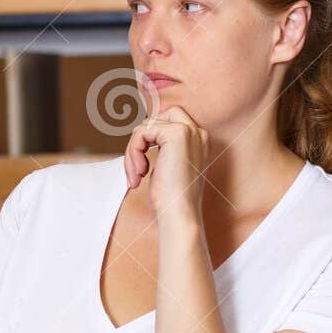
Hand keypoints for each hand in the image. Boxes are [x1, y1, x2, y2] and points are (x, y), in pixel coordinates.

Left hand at [124, 104, 207, 222]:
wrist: (180, 214)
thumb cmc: (172, 200)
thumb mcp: (168, 167)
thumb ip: (163, 149)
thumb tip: (141, 136)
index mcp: (199, 140)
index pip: (168, 121)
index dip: (149, 138)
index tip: (143, 165)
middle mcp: (197, 132)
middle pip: (157, 118)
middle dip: (140, 141)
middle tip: (137, 168)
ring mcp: (188, 131)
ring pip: (145, 127)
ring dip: (133, 152)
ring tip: (136, 176)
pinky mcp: (176, 134)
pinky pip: (141, 133)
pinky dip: (133, 153)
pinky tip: (140, 173)